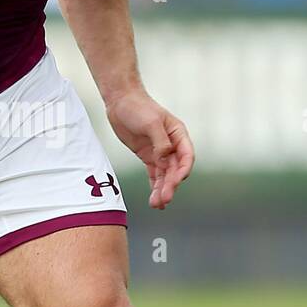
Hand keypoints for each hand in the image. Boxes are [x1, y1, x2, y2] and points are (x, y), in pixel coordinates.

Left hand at [105, 90, 194, 209]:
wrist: (120, 102)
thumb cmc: (138, 108)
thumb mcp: (151, 122)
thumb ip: (160, 141)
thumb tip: (165, 159)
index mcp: (178, 134)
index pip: (186, 156)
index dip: (183, 170)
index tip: (176, 181)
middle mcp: (172, 145)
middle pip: (175, 169)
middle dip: (171, 185)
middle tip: (165, 200)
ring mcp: (160, 152)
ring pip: (165, 175)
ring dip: (162, 190)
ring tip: (157, 205)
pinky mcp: (148, 156)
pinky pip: (154, 175)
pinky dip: (155, 186)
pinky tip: (154, 199)